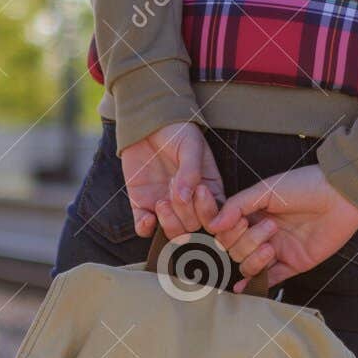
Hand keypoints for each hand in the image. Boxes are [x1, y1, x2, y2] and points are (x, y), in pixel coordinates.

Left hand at [118, 122, 223, 239]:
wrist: (148, 124)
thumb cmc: (177, 132)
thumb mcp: (191, 146)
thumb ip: (191, 171)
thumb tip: (185, 197)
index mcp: (208, 190)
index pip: (214, 215)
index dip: (208, 211)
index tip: (200, 191)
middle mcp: (190, 203)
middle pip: (193, 227)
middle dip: (185, 212)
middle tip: (175, 188)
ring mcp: (167, 207)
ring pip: (173, 233)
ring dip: (169, 223)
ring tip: (162, 201)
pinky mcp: (143, 206)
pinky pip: (145, 228)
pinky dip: (146, 228)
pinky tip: (148, 218)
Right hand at [206, 166, 357, 291]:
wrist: (340, 195)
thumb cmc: (305, 185)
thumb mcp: (267, 189)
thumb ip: (238, 205)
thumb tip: (213, 225)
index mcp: (253, 214)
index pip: (226, 231)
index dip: (227, 231)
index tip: (239, 222)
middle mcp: (262, 233)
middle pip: (236, 250)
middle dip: (248, 241)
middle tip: (271, 226)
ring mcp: (277, 250)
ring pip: (249, 265)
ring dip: (254, 258)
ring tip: (272, 245)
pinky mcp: (294, 264)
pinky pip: (271, 279)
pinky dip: (255, 284)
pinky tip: (242, 287)